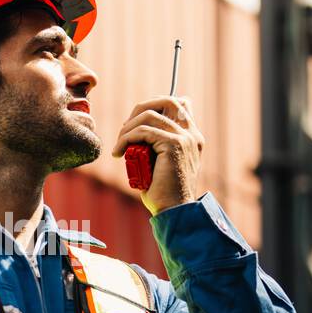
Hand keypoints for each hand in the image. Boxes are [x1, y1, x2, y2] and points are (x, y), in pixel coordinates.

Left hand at [111, 95, 204, 214]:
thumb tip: (136, 133)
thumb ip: (156, 146)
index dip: (154, 107)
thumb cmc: (163, 193)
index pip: (180, 104)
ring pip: (149, 115)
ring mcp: (184, 138)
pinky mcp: (174, 145)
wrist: (174, 211)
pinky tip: (119, 152)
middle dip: (140, 110)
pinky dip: (126, 139)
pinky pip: (143, 131)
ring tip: (119, 145)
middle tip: (125, 130)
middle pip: (166, 101)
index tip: (135, 125)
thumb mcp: (160, 163)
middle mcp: (191, 134)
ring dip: (128, 128)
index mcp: (192, 137)